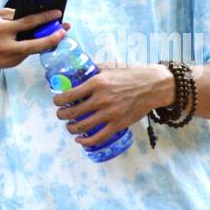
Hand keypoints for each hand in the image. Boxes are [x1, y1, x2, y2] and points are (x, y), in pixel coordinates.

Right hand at [0, 7, 65, 69]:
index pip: (27, 23)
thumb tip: (35, 15)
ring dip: (45, 43)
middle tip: (64, 32)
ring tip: (57, 34)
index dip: (44, 18)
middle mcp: (4, 46)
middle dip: (52, 38)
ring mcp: (7, 58)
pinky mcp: (9, 65)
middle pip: (34, 44)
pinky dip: (33, 47)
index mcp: (0, 30)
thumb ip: (14, 15)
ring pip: (32, 51)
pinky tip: (41, 41)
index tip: (58, 13)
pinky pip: (25, 54)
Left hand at [53, 62, 172, 149]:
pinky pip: (98, 137)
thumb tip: (78, 72)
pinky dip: (85, 141)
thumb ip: (93, 71)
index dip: (58, 101)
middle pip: (72, 112)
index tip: (57, 102)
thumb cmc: (130, 75)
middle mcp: (100, 99)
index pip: (69, 95)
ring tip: (69, 127)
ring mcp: (109, 114)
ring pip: (82, 126)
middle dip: (62, 115)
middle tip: (61, 115)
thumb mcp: (109, 68)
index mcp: (96, 83)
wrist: (153, 86)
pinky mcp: (118, 125)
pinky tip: (79, 140)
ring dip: (71, 128)